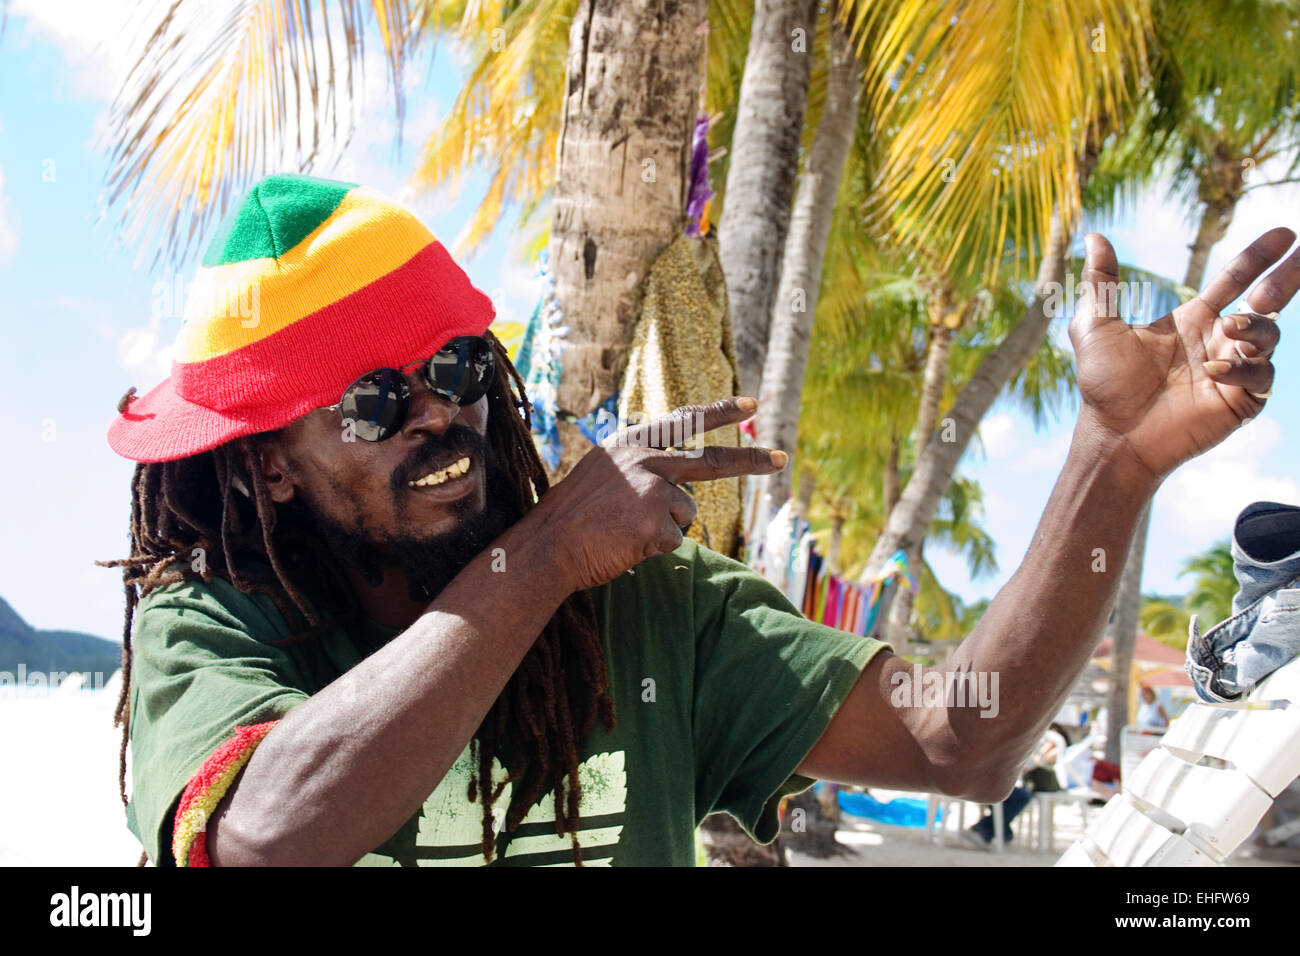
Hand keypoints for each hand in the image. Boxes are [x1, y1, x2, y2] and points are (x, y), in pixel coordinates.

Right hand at [528, 397, 785, 590]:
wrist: (549, 546)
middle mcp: (646, 460)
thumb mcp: (603, 472)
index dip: (719, 412)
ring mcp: (653, 491)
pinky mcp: (658, 524)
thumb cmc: (574, 516)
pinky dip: (655, 548)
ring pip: (686, 513)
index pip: (684, 420)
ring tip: (625, 530)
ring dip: (664, 527)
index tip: (750, 404)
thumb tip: (681, 480)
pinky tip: (626, 544)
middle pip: (712, 461)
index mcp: (631, 444)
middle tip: (781, 458)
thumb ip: (640, 465)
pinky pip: (675, 540)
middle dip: (752, 460)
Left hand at [1070, 228, 1299, 482]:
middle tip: (1293, 263)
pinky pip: (1260, 376)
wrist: (1112, 433)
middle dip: (1285, 280)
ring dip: (1256, 327)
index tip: (1285, 234)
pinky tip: (1213, 370)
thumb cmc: (1103, 384)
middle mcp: (1217, 341)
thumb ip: (1102, 283)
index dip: (1258, 257)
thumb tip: (1094, 236)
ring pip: (1270, 336)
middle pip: (1267, 304)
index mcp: (1193, 320)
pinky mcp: (1238, 401)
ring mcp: (1231, 370)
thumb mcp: (1096, 326)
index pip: (1235, 280)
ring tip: (1229, 327)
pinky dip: (1242, 368)